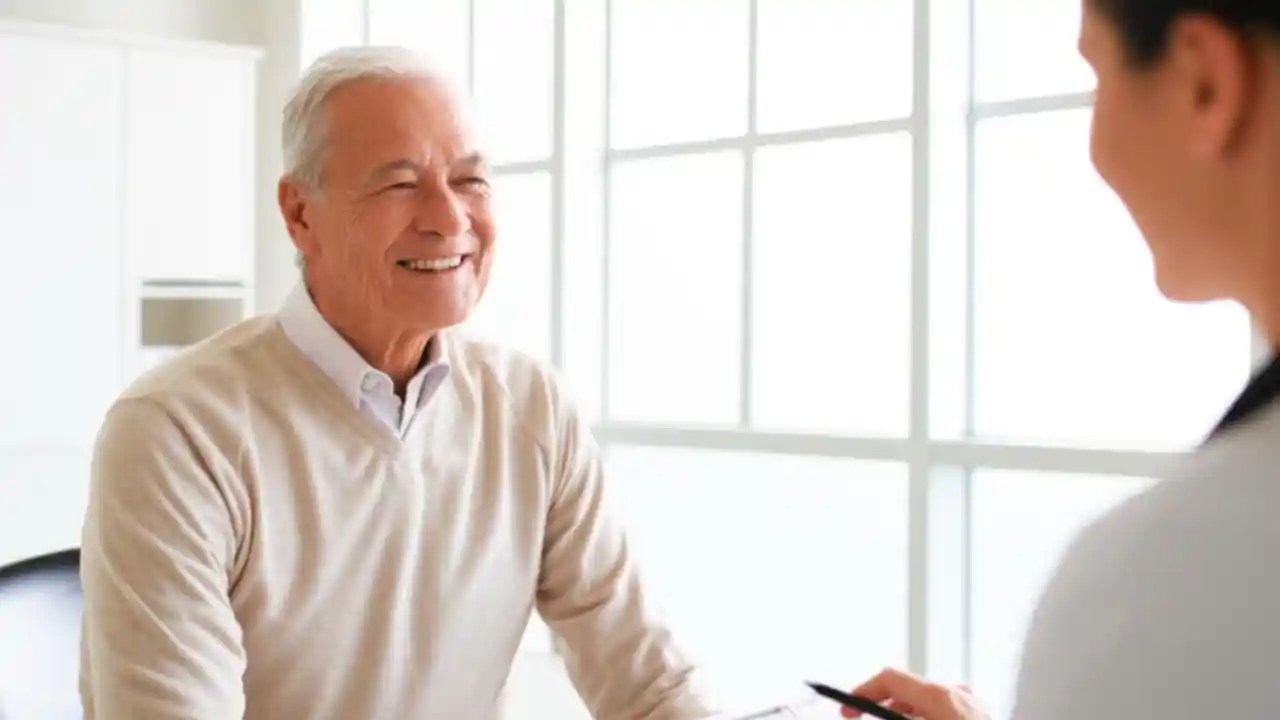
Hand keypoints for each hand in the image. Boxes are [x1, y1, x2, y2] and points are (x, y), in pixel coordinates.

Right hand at [842, 668, 986, 719]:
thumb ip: (894, 719)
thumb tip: (874, 714)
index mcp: (937, 696)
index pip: (890, 678)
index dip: (863, 691)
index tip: (848, 708)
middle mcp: (957, 693)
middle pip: (909, 690)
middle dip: (884, 707)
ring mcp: (973, 704)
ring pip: (928, 702)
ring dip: (907, 715)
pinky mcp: (983, 715)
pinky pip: (948, 711)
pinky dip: (930, 718)